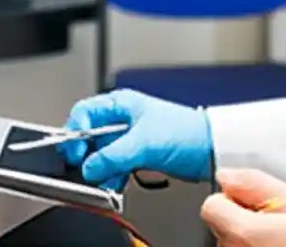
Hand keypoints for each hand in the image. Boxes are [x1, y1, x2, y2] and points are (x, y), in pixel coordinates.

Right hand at [60, 89, 211, 188]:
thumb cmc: (186, 132)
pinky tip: (114, 182)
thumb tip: (89, 167)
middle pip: (88, 135)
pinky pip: (113, 166)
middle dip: (86, 154)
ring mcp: (128, 138)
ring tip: (104, 179)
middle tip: (86, 167)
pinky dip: (111, 175)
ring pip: (100, 153)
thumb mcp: (144, 142)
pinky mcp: (136, 155)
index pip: (83, 113)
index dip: (75, 131)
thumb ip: (112, 155)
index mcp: (120, 104)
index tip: (75, 151)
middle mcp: (121, 119)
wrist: (210, 150)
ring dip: (99, 168)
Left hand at [201, 169, 285, 246]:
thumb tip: (226, 176)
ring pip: (232, 242)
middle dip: (243, 217)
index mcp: (243, 232)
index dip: (233, 198)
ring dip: (250, 236)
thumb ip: (254, 183)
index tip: (256, 202)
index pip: (211, 205)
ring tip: (285, 239)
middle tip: (279, 221)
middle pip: (221, 224)